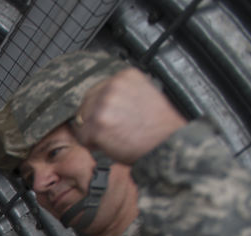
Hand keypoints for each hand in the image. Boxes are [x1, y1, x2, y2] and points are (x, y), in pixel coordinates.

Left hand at [72, 68, 186, 164]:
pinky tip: (110, 144)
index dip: (99, 109)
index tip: (108, 118)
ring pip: (81, 121)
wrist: (169, 141)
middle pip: (85, 105)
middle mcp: (113, 86)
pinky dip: (92, 145)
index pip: (96, 91)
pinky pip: (82, 137)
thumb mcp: (142, 95)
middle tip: (111, 131)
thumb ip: (121, 94)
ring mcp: (104, 104)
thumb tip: (100, 101)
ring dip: (91, 132)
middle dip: (93, 120)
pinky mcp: (98, 123)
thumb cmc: (158, 125)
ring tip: (112, 137)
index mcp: (125, 76)